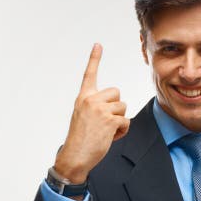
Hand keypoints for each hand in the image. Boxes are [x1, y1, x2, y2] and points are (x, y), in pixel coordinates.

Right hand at [54, 43, 129, 182]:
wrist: (75, 156)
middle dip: (116, 107)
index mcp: (83, 97)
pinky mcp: (110, 120)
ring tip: (106, 131)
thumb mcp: (83, 116)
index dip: (94, 59)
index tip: (98, 44)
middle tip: (105, 121)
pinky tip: (110, 137)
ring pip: (123, 107)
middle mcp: (90, 100)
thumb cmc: (80, 139)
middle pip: (116, 92)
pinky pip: (126, 121)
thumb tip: (115, 106)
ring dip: (119, 120)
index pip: (89, 74)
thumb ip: (95, 106)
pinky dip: (122, 131)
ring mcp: (100, 109)